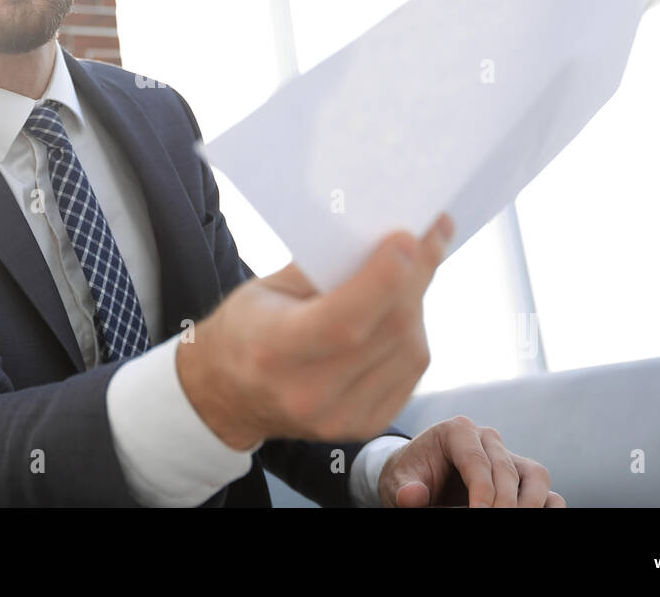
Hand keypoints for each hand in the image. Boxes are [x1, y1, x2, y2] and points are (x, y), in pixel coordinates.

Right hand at [177, 213, 453, 449]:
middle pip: (388, 331)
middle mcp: (310, 393)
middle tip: (431, 234)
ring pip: (410, 350)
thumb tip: (381, 237)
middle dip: (417, 276)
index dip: (383, 278)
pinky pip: (412, 370)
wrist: (228, 396)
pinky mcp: (366, 425)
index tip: (409, 236)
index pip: (344, 321)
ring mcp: (342, 417)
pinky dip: (414, 332)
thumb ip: (320, 267)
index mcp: (275, 351)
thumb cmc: (246, 329)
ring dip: (417, 302)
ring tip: (413, 270)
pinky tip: (403, 308)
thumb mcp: (265, 288)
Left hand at [378, 414, 566, 506]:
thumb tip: (413, 496)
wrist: (417, 475)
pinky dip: (546, 504)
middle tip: (493, 523)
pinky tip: (538, 517)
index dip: (482, 492)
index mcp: (456, 431)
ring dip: (531, 503)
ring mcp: (507, 454)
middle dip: (503, 504)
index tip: (479, 515)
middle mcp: (486, 437)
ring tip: (516, 522)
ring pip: (535, 474)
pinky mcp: (520, 473)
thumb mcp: (397, 482)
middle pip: (505, 470)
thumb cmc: (409, 476)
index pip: (476, 461)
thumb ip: (405, 489)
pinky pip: (542, 486)